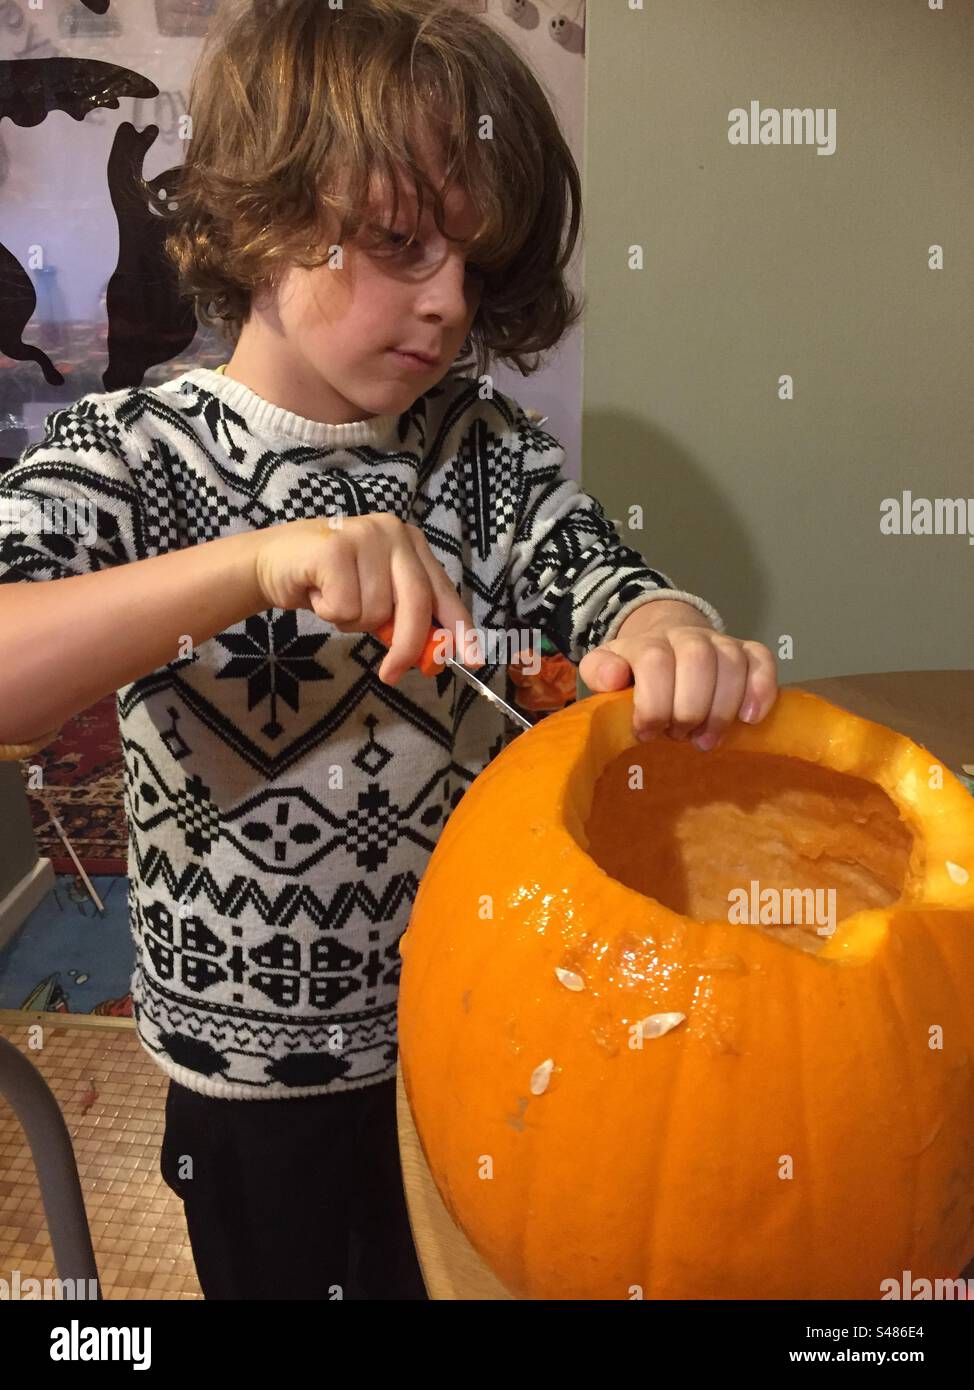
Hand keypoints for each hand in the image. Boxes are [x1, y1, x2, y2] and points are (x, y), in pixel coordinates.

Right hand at [253, 513, 479, 683]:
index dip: (459, 628)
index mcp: (412, 544)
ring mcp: (364, 535)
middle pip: (417, 603)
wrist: (272, 563)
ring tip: (334, 600)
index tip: (471, 660)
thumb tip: (434, 655)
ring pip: (376, 611)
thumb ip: (404, 617)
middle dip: (407, 645)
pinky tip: (318, 592)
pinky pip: (345, 608)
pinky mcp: (334, 547)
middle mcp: (394, 533)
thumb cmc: (329, 584)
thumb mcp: (375, 599)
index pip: (443, 591)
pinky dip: (329, 613)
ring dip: (351, 621)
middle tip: (391, 674)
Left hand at [578, 599, 777, 748]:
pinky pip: (762, 660)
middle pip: (696, 659)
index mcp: (647, 642)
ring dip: (721, 709)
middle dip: (689, 708)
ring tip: (706, 739)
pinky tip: (750, 718)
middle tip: (679, 736)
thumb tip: (614, 678)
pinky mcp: (748, 652)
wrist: (665, 644)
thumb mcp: (605, 669)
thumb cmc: (636, 673)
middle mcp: (686, 636)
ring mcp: (719, 642)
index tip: (646, 733)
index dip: (652, 703)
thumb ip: (599, 671)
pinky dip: (761, 689)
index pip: (654, 661)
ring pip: (731, 662)